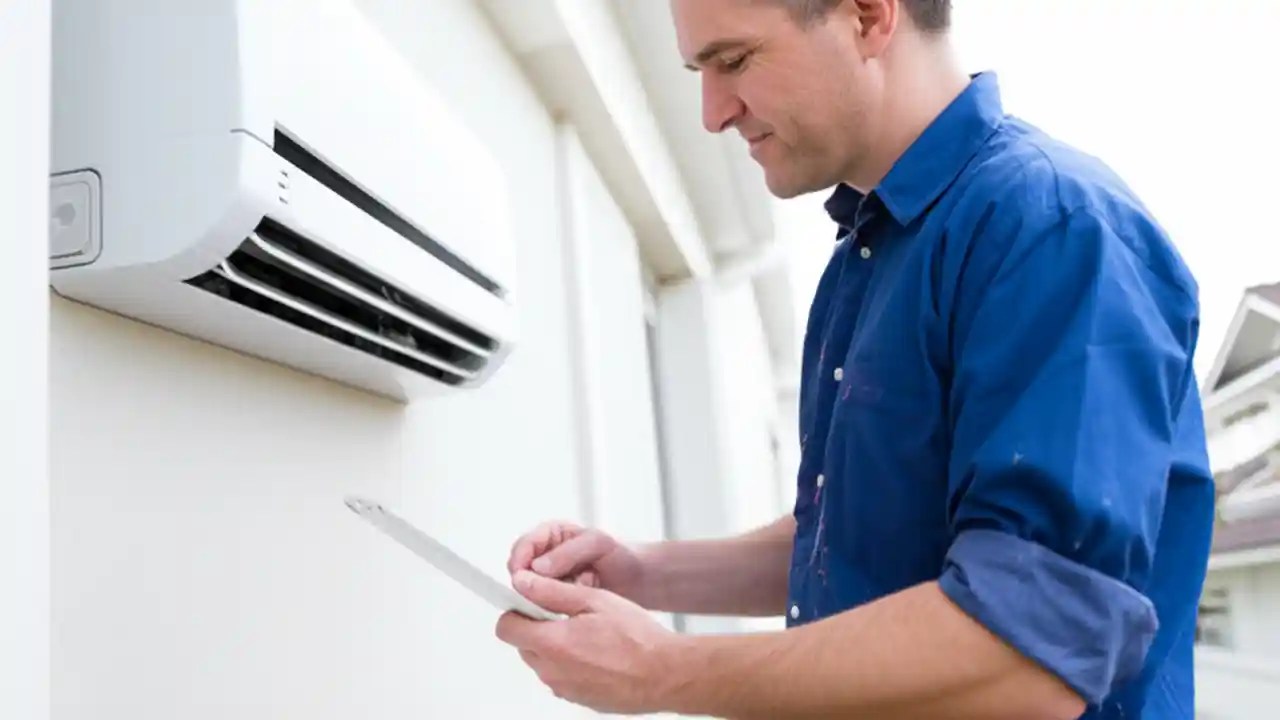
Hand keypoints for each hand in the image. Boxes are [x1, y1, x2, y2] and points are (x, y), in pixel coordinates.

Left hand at [495, 570, 681, 713]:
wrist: (665, 674)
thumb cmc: (638, 638)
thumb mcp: (595, 601)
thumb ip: (552, 591)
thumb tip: (524, 583)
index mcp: (552, 643)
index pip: (506, 628)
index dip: (516, 611)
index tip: (529, 603)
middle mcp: (552, 671)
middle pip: (524, 645)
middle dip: (538, 627)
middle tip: (567, 615)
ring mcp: (564, 689)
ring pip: (543, 662)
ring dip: (555, 646)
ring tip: (588, 634)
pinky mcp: (577, 699)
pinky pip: (562, 677)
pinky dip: (572, 664)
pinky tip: (598, 653)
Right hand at [507, 521, 646, 601]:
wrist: (639, 580)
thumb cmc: (621, 555)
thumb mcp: (597, 544)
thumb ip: (566, 553)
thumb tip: (537, 567)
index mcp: (551, 535)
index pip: (523, 546)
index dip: (519, 561)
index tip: (521, 577)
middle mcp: (546, 557)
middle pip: (522, 573)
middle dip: (535, 583)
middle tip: (555, 589)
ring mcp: (552, 580)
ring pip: (533, 592)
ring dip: (552, 595)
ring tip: (581, 587)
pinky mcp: (559, 599)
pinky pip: (547, 606)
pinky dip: (561, 606)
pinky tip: (582, 599)